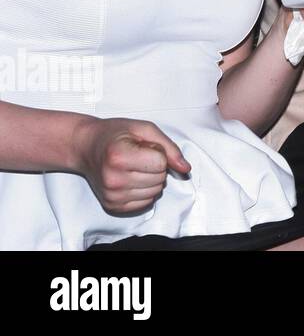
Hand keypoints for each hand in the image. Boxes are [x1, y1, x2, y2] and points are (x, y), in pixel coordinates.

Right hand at [72, 118, 191, 215]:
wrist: (87, 147)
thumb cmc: (115, 135)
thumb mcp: (144, 129)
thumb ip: (169, 148)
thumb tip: (184, 168)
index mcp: (119, 157)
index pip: (161, 163)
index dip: (158, 152)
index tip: (142, 146)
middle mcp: (112, 179)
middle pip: (159, 179)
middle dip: (156, 166)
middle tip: (138, 156)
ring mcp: (111, 195)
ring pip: (155, 192)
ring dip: (151, 179)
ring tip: (134, 166)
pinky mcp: (113, 206)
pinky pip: (146, 202)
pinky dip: (145, 190)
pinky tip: (131, 178)